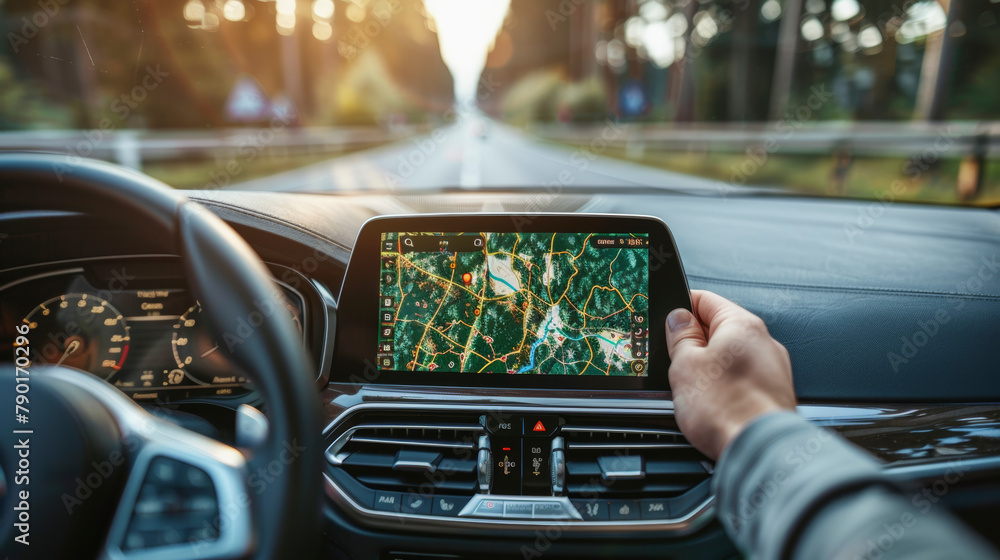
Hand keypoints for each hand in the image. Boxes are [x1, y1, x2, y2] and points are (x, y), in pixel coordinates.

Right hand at [665, 290, 796, 459]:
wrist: (760, 450)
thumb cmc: (728, 409)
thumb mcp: (685, 365)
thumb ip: (680, 336)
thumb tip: (678, 318)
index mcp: (741, 324)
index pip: (705, 299)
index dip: (680, 308)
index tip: (665, 321)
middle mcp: (762, 341)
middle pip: (718, 329)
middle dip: (693, 343)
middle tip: (673, 361)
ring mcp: (770, 368)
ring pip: (729, 357)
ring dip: (707, 367)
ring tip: (691, 389)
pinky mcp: (771, 393)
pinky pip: (740, 379)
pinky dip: (723, 386)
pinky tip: (711, 404)